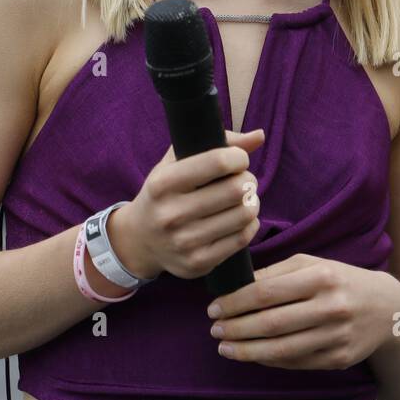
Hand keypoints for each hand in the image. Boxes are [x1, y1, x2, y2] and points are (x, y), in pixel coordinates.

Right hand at [108, 129, 264, 280]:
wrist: (140, 240)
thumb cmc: (165, 192)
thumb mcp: (176, 162)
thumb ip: (217, 143)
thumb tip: (259, 136)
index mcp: (162, 183)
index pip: (217, 162)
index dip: (239, 157)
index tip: (238, 159)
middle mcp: (171, 214)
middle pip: (235, 189)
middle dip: (248, 180)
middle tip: (244, 180)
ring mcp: (184, 242)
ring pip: (243, 215)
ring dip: (252, 202)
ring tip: (244, 199)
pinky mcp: (197, 263)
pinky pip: (242, 239)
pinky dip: (250, 224)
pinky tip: (241, 219)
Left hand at [205, 253, 399, 369]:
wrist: (387, 309)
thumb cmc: (340, 280)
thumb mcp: (312, 265)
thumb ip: (275, 273)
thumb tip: (236, 286)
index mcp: (321, 277)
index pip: (266, 292)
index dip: (235, 302)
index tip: (214, 308)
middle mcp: (331, 306)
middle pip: (271, 323)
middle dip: (236, 329)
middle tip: (214, 331)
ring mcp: (337, 336)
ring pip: (281, 350)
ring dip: (247, 351)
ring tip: (225, 348)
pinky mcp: (340, 359)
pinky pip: (296, 363)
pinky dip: (270, 361)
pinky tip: (253, 355)